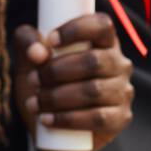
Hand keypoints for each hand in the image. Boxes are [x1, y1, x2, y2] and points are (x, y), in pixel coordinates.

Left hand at [13, 13, 133, 150]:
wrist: (52, 124)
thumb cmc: (45, 81)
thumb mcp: (31, 57)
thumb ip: (28, 42)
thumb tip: (37, 53)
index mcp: (102, 41)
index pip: (102, 25)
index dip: (77, 30)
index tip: (50, 40)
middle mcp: (119, 63)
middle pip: (94, 61)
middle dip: (56, 71)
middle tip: (33, 79)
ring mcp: (122, 91)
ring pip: (94, 91)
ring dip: (57, 97)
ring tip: (34, 102)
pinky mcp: (120, 118)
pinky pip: (98, 118)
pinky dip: (68, 119)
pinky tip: (47, 119)